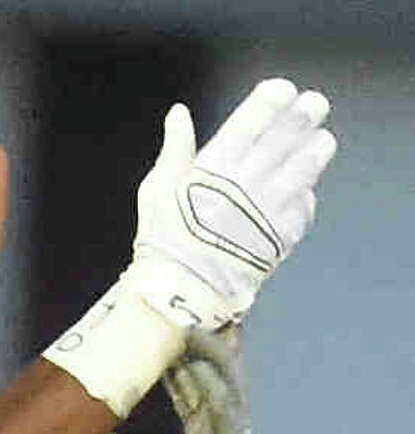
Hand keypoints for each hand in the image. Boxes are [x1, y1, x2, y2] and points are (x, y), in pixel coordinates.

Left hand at [96, 327, 257, 433]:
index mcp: (200, 423)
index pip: (187, 376)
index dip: (175, 348)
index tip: (159, 318)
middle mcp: (216, 419)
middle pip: (208, 366)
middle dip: (199, 331)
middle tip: (181, 297)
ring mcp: (227, 428)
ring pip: (221, 376)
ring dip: (209, 345)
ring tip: (193, 315)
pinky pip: (225, 403)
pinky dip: (217, 379)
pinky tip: (205, 358)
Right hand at [125, 78, 335, 330]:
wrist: (179, 293)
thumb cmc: (164, 242)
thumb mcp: (158, 189)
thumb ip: (175, 149)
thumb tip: (179, 114)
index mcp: (214, 169)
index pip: (251, 122)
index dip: (271, 102)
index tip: (284, 90)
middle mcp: (245, 185)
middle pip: (283, 139)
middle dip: (303, 117)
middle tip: (316, 105)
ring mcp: (266, 212)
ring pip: (302, 170)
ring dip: (316, 151)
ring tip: (323, 141)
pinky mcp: (278, 239)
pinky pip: (302, 210)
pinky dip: (306, 197)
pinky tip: (307, 189)